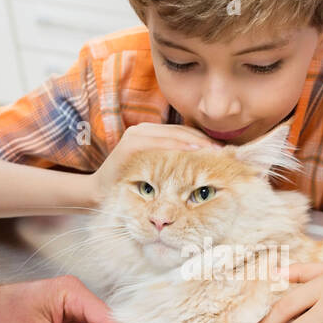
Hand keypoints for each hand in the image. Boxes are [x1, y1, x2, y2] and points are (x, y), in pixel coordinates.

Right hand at [92, 123, 218, 202]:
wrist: (99, 192)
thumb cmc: (130, 185)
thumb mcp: (154, 171)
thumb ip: (172, 163)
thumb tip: (202, 164)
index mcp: (151, 133)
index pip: (183, 133)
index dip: (203, 140)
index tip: (223, 151)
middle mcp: (143, 129)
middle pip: (180, 131)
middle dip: (203, 141)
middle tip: (223, 152)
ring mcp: (135, 134)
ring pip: (172, 134)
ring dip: (194, 142)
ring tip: (212, 151)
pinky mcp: (129, 144)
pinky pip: (158, 142)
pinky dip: (176, 146)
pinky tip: (192, 151)